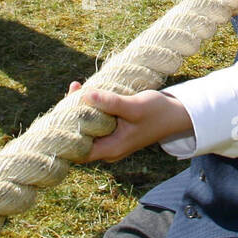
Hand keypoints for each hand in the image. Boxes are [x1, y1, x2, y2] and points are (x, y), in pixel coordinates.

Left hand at [66, 83, 193, 162]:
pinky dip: (90, 107)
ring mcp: (111, 139)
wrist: (176, 114)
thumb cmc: (158, 112)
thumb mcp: (134, 107)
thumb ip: (111, 103)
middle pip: (79, 136)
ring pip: (87, 127)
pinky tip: (86, 92)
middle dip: (71, 116)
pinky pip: (95, 120)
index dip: (65, 134)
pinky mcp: (114, 129)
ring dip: (80, 109)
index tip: (61, 112)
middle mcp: (108, 148)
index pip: (77, 149)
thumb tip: (85, 95)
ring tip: (77, 87)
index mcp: (111, 149)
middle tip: (72, 91)